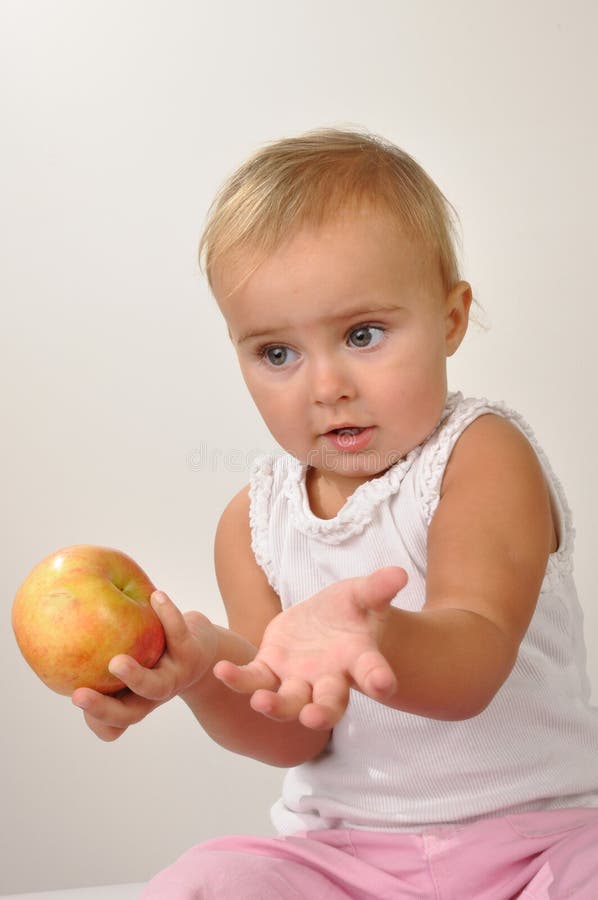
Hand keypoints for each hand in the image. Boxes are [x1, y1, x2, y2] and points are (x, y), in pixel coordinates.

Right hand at [72, 591, 217, 740]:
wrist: (203, 649)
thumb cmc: (153, 654)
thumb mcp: (129, 658)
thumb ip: (98, 659)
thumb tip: (58, 641)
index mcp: (135, 700)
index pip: (114, 723)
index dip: (96, 719)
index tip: (74, 697)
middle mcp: (154, 695)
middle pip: (130, 713)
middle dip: (104, 709)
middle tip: (78, 696)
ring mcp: (175, 677)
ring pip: (157, 685)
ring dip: (136, 677)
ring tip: (116, 663)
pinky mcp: (192, 653)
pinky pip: (178, 634)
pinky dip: (168, 615)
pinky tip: (155, 596)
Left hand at [213, 566, 406, 730]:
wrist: (323, 621)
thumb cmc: (348, 611)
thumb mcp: (361, 594)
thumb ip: (376, 588)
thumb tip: (399, 573)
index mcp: (358, 660)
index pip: (372, 672)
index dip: (379, 679)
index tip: (384, 685)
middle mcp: (328, 679)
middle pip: (328, 703)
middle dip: (322, 713)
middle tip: (315, 719)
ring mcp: (297, 680)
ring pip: (288, 701)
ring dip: (276, 706)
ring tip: (261, 703)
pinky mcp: (269, 671)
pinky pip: (253, 680)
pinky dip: (238, 679)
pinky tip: (222, 670)